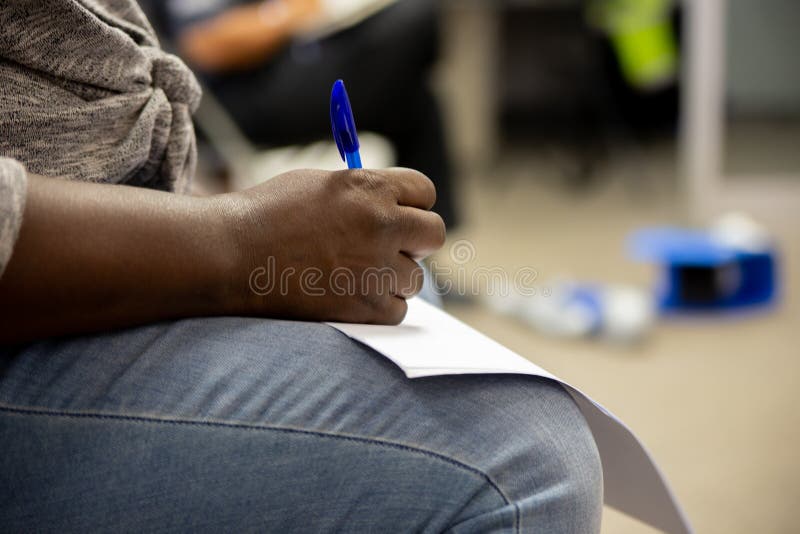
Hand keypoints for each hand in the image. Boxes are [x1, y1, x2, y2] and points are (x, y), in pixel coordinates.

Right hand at [216, 168, 445, 323]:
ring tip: (354, 274)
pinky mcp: (366, 306)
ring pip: (415, 278)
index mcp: (369, 188)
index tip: (398, 215)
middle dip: (415, 241)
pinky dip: (378, 308)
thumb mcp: (319, 184)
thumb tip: (392, 205)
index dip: (412, 204)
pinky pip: (397, 311)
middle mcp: (381, 225)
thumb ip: (362, 193)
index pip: (424, 192)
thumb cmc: (267, 215)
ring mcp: (376, 267)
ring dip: (392, 278)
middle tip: (389, 248)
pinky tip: (349, 296)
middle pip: (434, 234)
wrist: (231, 255)